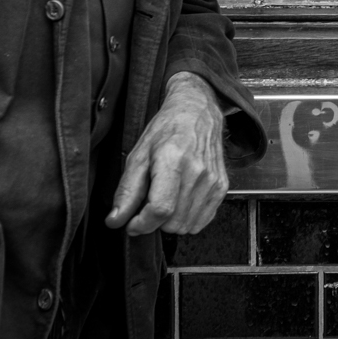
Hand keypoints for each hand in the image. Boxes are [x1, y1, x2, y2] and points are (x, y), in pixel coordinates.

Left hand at [107, 72, 229, 235]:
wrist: (198, 112)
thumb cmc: (167, 129)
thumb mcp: (138, 155)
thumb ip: (126, 191)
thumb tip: (115, 220)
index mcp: (172, 160)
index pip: (160, 209)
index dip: (141, 224)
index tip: (132, 224)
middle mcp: (197, 171)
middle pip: (172, 222)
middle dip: (154, 221)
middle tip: (149, 201)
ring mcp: (212, 181)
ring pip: (186, 226)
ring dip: (171, 221)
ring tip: (167, 198)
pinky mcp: (222, 187)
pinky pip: (201, 222)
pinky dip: (187, 218)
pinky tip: (181, 200)